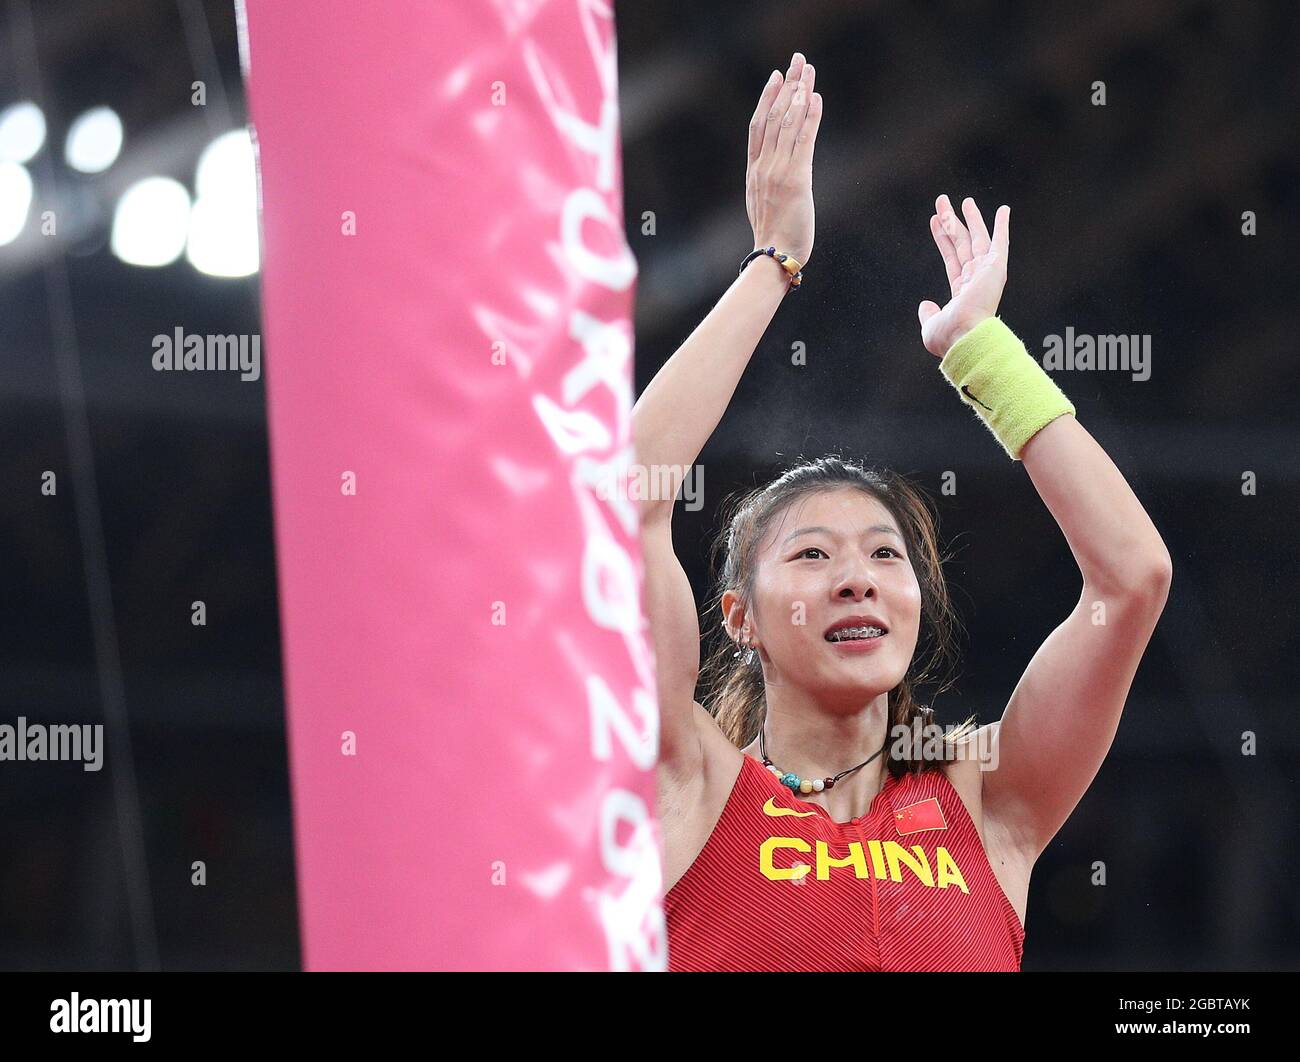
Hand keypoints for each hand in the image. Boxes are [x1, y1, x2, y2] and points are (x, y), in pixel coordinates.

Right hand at [746, 52, 820, 269]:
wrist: (774, 256)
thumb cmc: (773, 236)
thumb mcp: (763, 203)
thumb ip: (768, 182)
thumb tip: (776, 172)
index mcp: (754, 171)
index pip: (758, 126)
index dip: (767, 98)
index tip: (776, 77)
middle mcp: (763, 166)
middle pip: (774, 116)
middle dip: (786, 86)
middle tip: (797, 61)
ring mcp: (777, 171)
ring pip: (787, 123)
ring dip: (800, 93)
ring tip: (808, 71)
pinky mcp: (795, 179)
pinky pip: (803, 141)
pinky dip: (809, 117)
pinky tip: (815, 98)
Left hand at [918, 195, 1009, 357]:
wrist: (963, 337)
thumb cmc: (948, 337)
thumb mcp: (930, 325)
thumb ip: (928, 313)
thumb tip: (925, 305)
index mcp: (963, 291)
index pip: (951, 257)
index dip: (942, 238)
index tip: (934, 221)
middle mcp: (976, 279)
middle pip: (962, 243)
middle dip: (951, 222)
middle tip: (943, 202)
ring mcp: (986, 272)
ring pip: (976, 239)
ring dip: (969, 218)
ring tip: (963, 200)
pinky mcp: (996, 268)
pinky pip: (1000, 242)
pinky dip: (1002, 226)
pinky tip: (1003, 210)